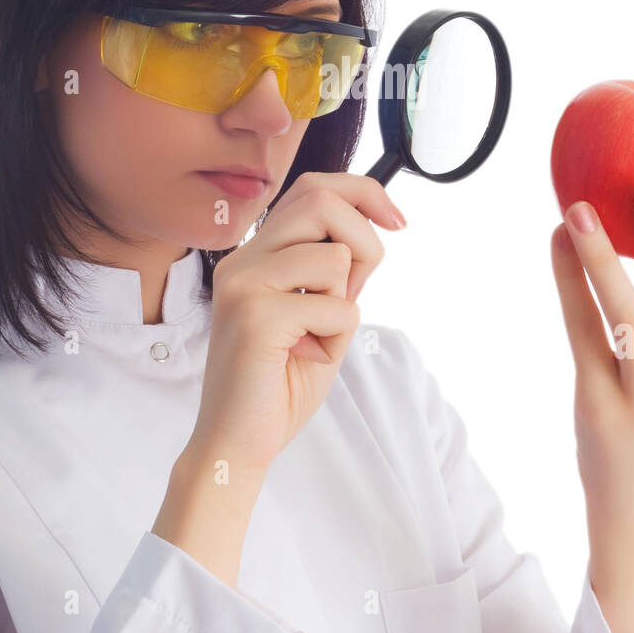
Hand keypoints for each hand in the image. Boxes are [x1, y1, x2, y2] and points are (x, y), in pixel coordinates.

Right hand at [187, 171, 405, 473]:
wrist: (237, 443)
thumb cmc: (279, 383)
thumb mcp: (318, 312)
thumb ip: (334, 269)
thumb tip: (374, 226)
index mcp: (254, 255)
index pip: (312, 189)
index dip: (363, 193)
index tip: (397, 220)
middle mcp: (242, 261)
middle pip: (321, 202)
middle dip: (364, 242)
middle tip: (357, 289)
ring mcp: (244, 285)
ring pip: (333, 256)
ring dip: (345, 301)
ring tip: (317, 336)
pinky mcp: (255, 317)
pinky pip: (335, 307)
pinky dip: (337, 337)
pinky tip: (305, 358)